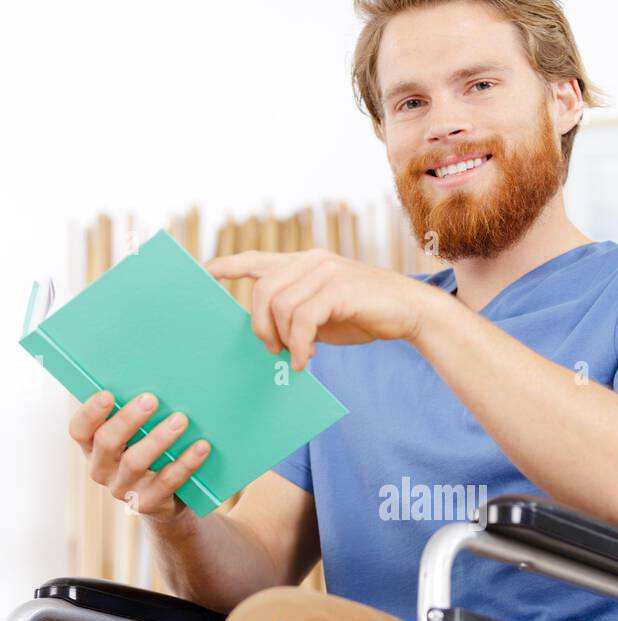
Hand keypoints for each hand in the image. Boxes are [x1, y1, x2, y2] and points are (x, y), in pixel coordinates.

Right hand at [68, 389, 209, 520]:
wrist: (166, 500)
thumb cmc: (149, 453)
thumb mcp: (136, 436)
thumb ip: (136, 415)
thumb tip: (157, 380)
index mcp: (93, 447)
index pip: (79, 430)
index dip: (90, 413)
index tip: (107, 394)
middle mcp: (101, 469)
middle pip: (107, 442)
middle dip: (128, 419)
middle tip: (151, 399)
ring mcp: (122, 489)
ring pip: (135, 462)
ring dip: (159, 438)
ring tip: (180, 420)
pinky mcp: (148, 503)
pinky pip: (167, 481)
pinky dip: (185, 462)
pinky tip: (201, 446)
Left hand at [204, 248, 438, 369]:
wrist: (410, 312)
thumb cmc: (365, 315)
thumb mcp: (323, 315)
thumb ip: (295, 315)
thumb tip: (269, 337)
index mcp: (305, 264)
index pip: (258, 260)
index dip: (230, 265)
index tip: (205, 271)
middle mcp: (311, 261)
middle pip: (263, 291)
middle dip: (262, 327)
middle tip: (276, 351)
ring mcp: (325, 271)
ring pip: (280, 306)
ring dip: (284, 339)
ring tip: (298, 357)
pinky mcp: (338, 287)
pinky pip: (302, 319)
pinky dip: (300, 345)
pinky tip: (307, 360)